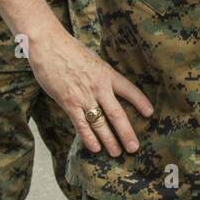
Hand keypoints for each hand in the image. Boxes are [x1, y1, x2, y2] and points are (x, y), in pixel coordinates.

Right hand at [28, 27, 150, 156]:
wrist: (49, 46)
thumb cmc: (69, 50)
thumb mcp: (93, 60)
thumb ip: (100, 75)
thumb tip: (106, 87)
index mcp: (108, 74)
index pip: (130, 90)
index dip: (140, 102)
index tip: (150, 113)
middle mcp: (99, 87)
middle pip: (117, 114)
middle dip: (126, 133)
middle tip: (134, 148)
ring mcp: (84, 96)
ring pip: (101, 123)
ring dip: (109, 140)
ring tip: (117, 153)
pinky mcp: (69, 103)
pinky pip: (82, 124)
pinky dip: (89, 138)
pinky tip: (95, 148)